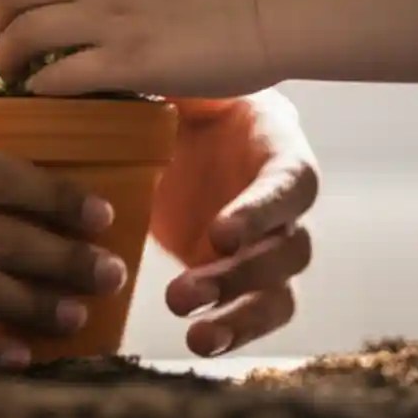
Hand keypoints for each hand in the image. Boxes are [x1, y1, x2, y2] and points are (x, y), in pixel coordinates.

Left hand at [0, 0, 273, 97]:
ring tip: (13, 78)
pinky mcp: (130, 60)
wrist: (273, 1)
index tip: (2, 7)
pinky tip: (44, 97)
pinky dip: (39, 88)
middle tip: (1, 49)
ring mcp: (110, 16)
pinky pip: (59, 77)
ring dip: (8, 60)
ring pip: (24, 34)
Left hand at [152, 93, 316, 355]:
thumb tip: (128, 75)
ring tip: (194, 335)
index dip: (260, 212)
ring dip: (241, 316)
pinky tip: (198, 342)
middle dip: (240, 275)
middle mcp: (283, 204)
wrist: (181, 136)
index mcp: (277, 150)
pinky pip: (259, 312)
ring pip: (280, 291)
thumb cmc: (186, 104)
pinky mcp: (246, 279)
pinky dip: (234, 332)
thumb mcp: (182, 88)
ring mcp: (269, 246)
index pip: (289, 184)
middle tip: (180, 293)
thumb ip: (171, 87)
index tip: (219, 234)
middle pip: (289, 248)